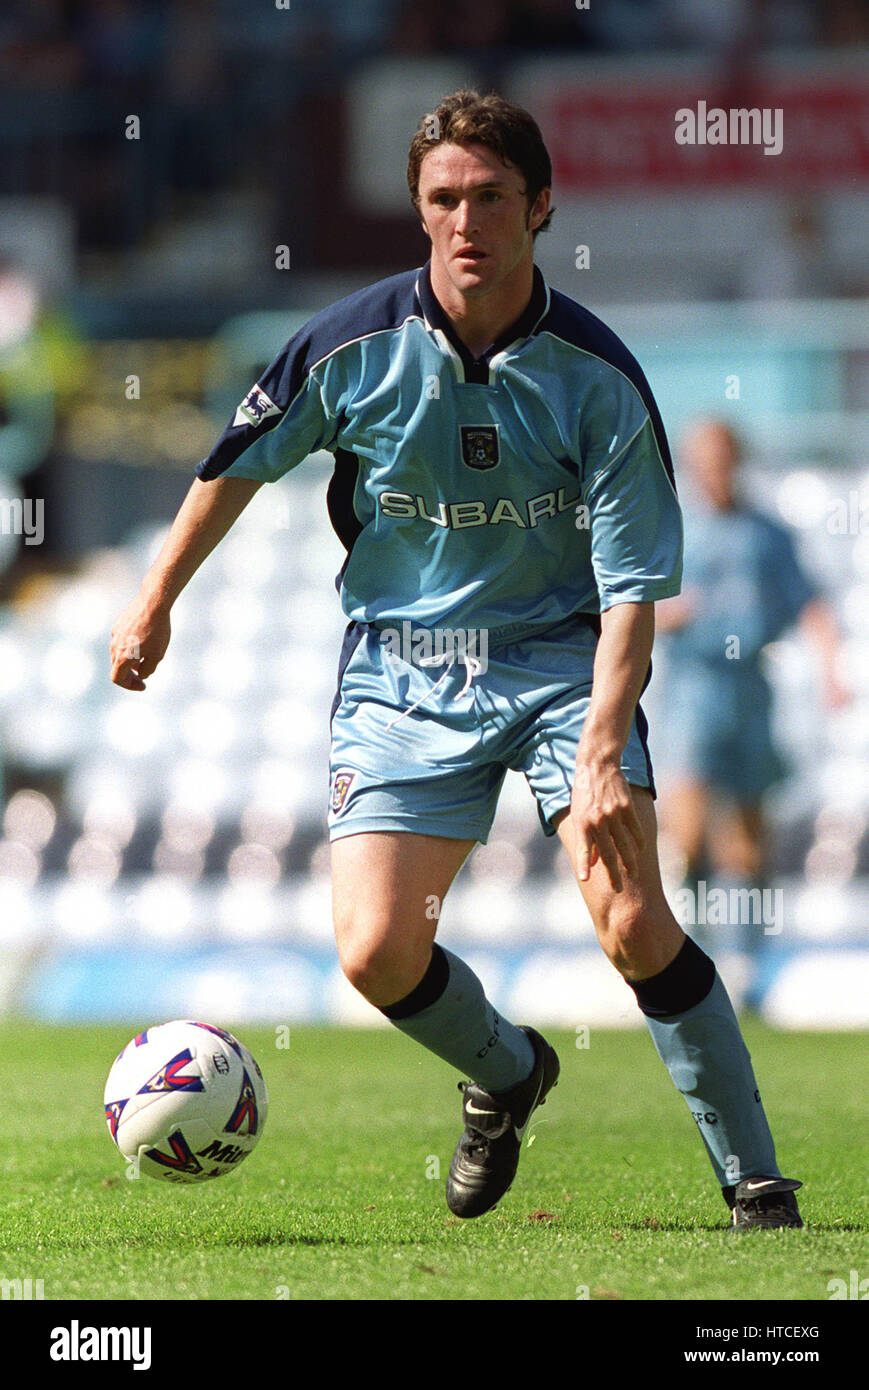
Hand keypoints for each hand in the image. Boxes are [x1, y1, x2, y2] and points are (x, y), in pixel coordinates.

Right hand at [110, 597, 170, 690]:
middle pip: (117, 667)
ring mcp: (115, 634)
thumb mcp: (157, 655)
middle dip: (129, 675)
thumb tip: (141, 673)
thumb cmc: (157, 631)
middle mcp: (114, 646)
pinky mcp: (118, 624)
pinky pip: (121, 640)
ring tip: (145, 658)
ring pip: (118, 653)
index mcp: (122, 657)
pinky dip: (129, 647)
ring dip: (129, 660)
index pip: (117, 679)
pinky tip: (143, 641)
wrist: (153, 603)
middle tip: (143, 676)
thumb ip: (148, 669)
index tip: (142, 685)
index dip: (129, 685)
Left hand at [570, 756, 644, 892]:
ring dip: (629, 862)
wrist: (597, 766)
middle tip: (617, 889)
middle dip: (613, 873)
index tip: (584, 879)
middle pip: (607, 853)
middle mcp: (597, 820)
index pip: (583, 848)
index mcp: (582, 823)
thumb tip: (592, 862)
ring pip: (624, 845)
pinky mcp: (627, 807)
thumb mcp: (578, 814)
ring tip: (633, 874)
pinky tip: (640, 850)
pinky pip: (635, 830)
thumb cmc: (584, 794)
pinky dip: (638, 842)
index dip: (583, 864)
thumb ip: (586, 838)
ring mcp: (613, 814)